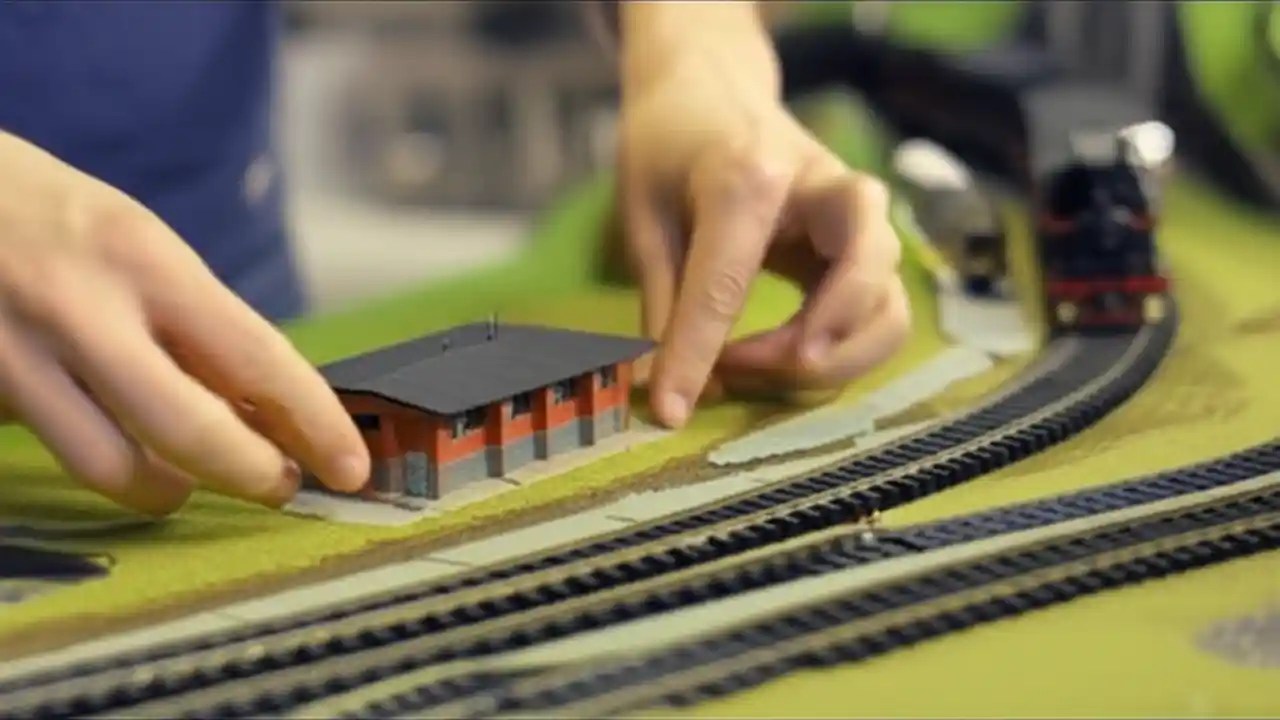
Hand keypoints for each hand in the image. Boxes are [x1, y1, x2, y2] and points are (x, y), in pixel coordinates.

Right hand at [0, 133, 368, 515]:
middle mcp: (78, 306)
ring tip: (182, 481)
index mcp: (141, 257)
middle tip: (281, 485)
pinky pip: (51, 450)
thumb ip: (187, 321)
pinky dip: (99, 458)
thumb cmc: (41, 212)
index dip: (315, 423)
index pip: (255, 356)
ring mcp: (12, 352)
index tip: (352, 467)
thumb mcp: (130, 239)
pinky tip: (111, 444)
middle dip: (252, 473)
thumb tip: (264, 407)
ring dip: (166, 489)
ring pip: (111, 466)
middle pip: (189, 430)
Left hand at [617, 5, 909, 427]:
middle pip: (867, 271)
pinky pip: (882, 313)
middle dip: (812, 343)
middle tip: (738, 369)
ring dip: (834, 358)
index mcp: (749, 171)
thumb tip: (659, 388)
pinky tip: (784, 355)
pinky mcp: (866, 245)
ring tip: (755, 367)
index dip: (695, 355)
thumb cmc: (671, 144)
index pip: (728, 279)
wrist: (712, 86)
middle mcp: (824, 187)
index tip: (668, 412)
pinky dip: (845, 351)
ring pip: (890, 305)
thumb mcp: (643, 212)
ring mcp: (858, 216)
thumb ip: (660, 300)